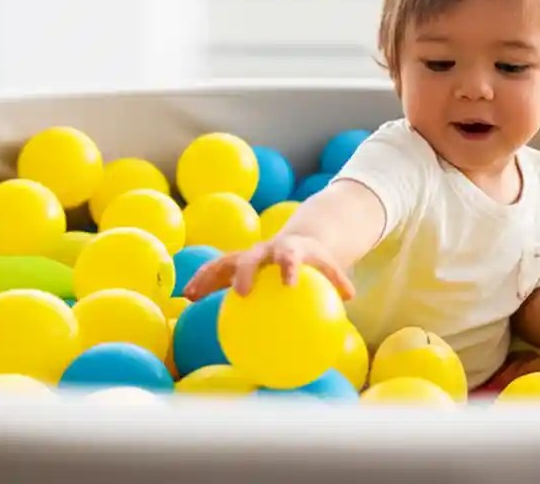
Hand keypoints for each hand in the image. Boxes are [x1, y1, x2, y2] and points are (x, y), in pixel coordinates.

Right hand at [182, 234, 356, 300]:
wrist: (296, 240)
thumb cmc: (314, 258)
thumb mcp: (328, 265)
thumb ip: (337, 279)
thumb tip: (351, 295)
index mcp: (288, 250)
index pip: (289, 256)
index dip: (288, 267)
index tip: (288, 284)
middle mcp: (264, 250)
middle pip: (250, 258)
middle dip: (244, 273)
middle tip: (240, 292)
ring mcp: (246, 255)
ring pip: (223, 262)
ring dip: (207, 276)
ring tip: (190, 295)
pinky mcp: (234, 262)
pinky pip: (215, 272)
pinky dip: (202, 282)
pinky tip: (187, 299)